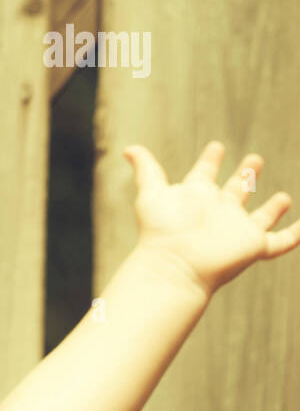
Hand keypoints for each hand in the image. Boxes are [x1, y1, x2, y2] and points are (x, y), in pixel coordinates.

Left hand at [123, 141, 299, 297]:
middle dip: (245, 175)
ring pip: (260, 217)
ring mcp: (236, 229)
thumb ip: (145, 169)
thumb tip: (128, 148)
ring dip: (273, 208)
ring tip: (283, 197)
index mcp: (196, 196)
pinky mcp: (253, 245)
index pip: (204, 173)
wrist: (175, 264)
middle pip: (235, 190)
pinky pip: (281, 242)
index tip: (216, 147)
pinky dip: (295, 236)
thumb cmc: (161, 229)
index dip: (210, 161)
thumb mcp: (152, 193)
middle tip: (254, 159)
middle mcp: (218, 211)